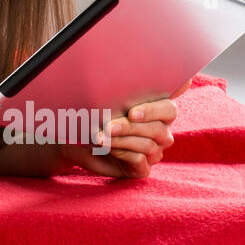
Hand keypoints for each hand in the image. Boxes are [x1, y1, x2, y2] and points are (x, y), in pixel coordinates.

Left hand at [57, 85, 187, 177]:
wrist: (75, 139)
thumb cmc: (93, 114)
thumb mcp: (106, 100)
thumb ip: (123, 91)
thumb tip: (138, 75)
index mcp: (156, 111)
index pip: (169, 109)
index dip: (153, 111)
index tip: (132, 112)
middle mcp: (160, 131)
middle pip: (159, 129)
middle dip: (130, 127)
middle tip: (107, 126)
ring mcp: (154, 151)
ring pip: (149, 146)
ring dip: (122, 140)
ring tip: (100, 137)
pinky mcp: (142, 168)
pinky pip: (141, 162)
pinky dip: (123, 154)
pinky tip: (107, 148)